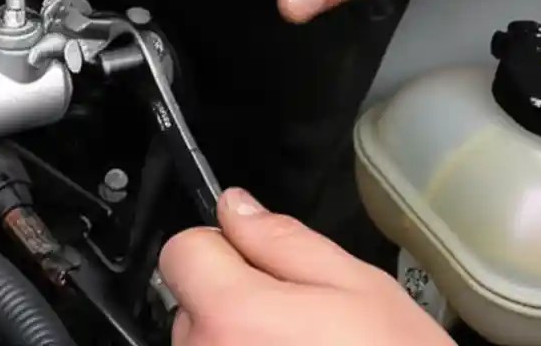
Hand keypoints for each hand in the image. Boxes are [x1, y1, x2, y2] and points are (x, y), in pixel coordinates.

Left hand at [159, 187, 453, 345]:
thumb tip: (234, 207)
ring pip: (204, 342)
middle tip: (299, 323)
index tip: (258, 264)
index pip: (181, 251)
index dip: (221, 248)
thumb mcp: (358, 287)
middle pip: (191, 301)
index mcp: (232, 314)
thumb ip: (283, 240)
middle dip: (232, 300)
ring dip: (239, 341)